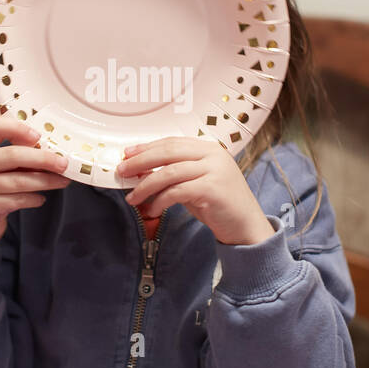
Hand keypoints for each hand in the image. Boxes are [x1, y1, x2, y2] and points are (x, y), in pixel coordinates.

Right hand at [0, 114, 69, 266]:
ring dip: (45, 181)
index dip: (17, 128)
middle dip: (42, 158)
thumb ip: (14, 159)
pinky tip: (41, 199)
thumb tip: (51, 152)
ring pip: (19, 180)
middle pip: (11, 154)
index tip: (38, 136)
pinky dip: (34, 199)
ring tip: (62, 182)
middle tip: (63, 163)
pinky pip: (17, 200)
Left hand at [117, 137, 274, 245]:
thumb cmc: (219, 205)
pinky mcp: (212, 189)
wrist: (245, 226)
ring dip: (146, 185)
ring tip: (132, 196)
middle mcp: (213, 155)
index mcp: (209, 148)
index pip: (172, 142)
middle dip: (141, 161)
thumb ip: (175, 173)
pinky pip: (177, 192)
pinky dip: (160, 200)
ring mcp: (214, 170)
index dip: (147, 147)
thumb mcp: (196, 182)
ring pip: (169, 172)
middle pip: (168, 152)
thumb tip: (141, 172)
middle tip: (123, 171)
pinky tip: (152, 208)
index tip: (128, 154)